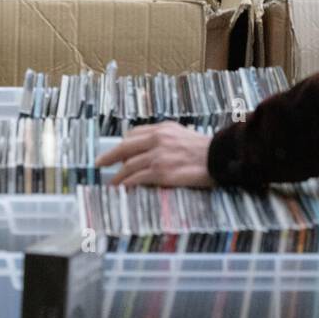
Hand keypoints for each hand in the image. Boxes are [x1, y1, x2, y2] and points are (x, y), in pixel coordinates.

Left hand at [95, 123, 213, 187]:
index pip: (134, 133)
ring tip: (111, 183)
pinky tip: (123, 189)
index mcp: (162, 129)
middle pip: (125, 148)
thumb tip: (151, 148)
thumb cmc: (203, 149)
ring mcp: (158, 156)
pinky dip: (127, 184)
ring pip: (129, 165)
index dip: (123, 143)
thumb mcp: (182, 134)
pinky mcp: (161, 172)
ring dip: (118, 176)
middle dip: (109, 156)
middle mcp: (157, 139)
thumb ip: (165, 138)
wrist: (218, 158)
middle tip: (99, 164)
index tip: (116, 151)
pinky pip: (137, 178)